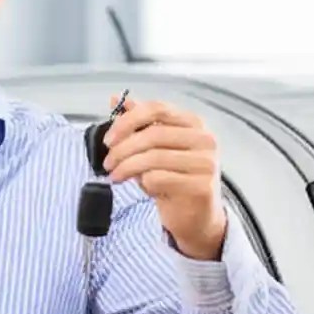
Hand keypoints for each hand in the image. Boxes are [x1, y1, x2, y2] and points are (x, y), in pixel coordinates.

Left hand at [102, 96, 227, 259]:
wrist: (195, 215)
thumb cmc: (173, 178)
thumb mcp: (153, 148)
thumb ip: (137, 124)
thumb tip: (115, 98)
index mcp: (192, 123)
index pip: (156, 108)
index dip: (127, 121)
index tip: (108, 139)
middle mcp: (204, 139)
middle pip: (152, 134)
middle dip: (122, 149)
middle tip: (108, 163)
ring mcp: (206, 162)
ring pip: (153, 157)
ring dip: (126, 168)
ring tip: (116, 176)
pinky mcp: (201, 186)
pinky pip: (160, 178)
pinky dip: (143, 183)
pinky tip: (144, 188)